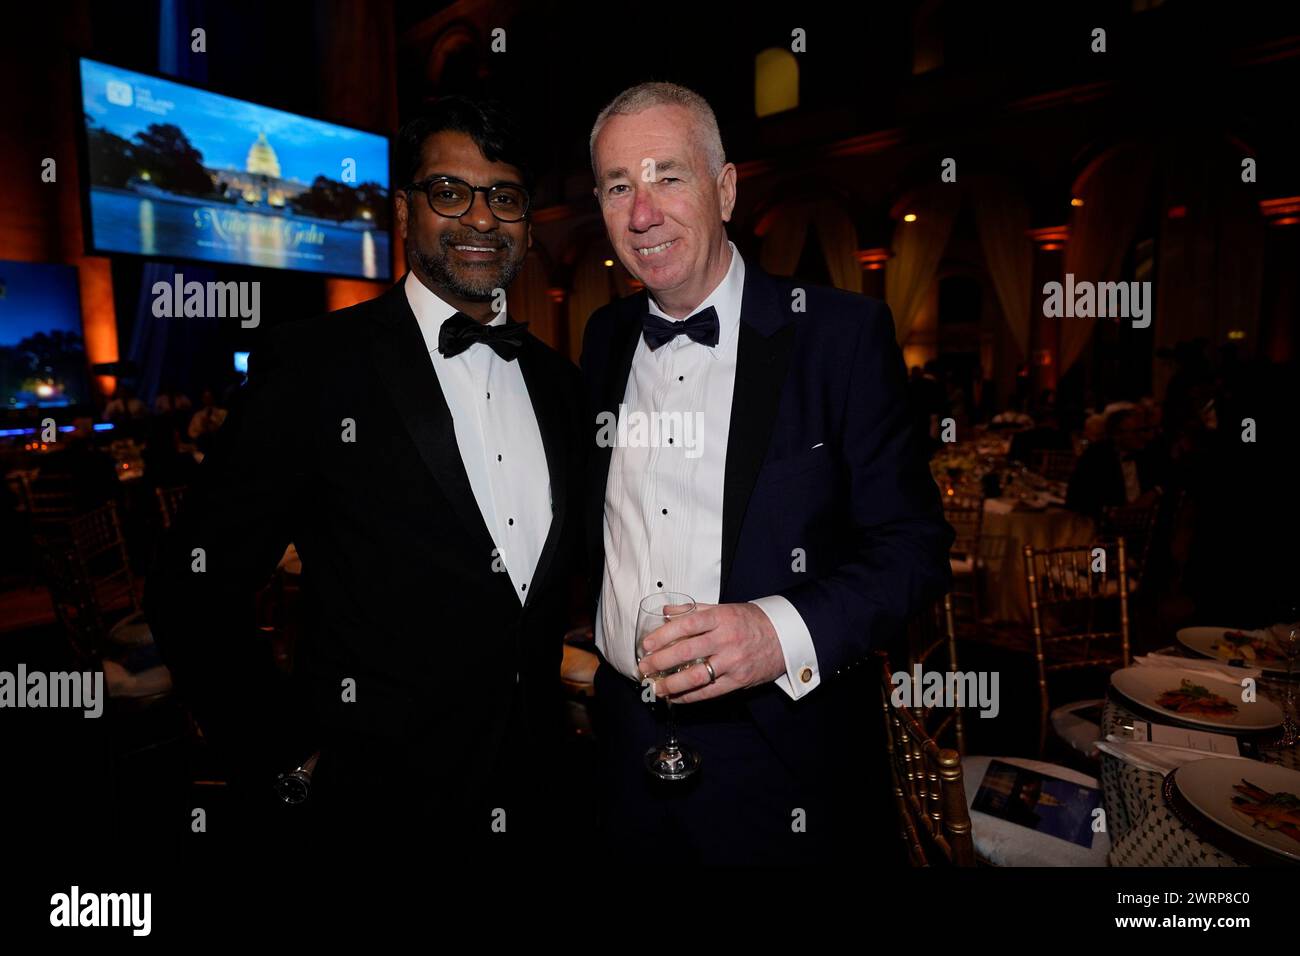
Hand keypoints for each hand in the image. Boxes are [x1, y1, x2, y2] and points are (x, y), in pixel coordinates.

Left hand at [637, 602, 784, 703]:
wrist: (784, 637)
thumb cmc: (751, 622)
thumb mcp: (724, 609)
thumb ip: (694, 610)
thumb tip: (666, 612)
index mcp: (721, 618)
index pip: (687, 624)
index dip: (664, 635)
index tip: (647, 644)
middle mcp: (726, 639)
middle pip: (687, 651)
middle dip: (661, 662)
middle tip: (645, 668)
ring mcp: (733, 661)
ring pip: (697, 676)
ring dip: (672, 685)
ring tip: (657, 688)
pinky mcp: (739, 680)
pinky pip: (710, 692)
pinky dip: (690, 697)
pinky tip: (676, 698)